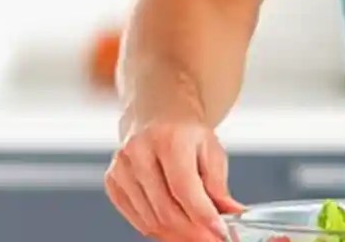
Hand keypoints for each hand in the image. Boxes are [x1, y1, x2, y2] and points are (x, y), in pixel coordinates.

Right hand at [104, 117, 244, 240]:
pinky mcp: (112, 182)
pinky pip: (136, 219)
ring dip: (176, 235)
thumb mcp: (211, 151)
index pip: (184, 187)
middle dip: (192, 232)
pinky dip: (158, 230)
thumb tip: (233, 214)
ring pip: (150, 219)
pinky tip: (175, 229)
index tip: (220, 231)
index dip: (203, 215)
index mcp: (168, 138)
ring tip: (197, 236)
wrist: (159, 115)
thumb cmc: (186, 132)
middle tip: (211, 239)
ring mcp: (121, 167)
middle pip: (165, 208)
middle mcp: (139, 151)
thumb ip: (219, 186)